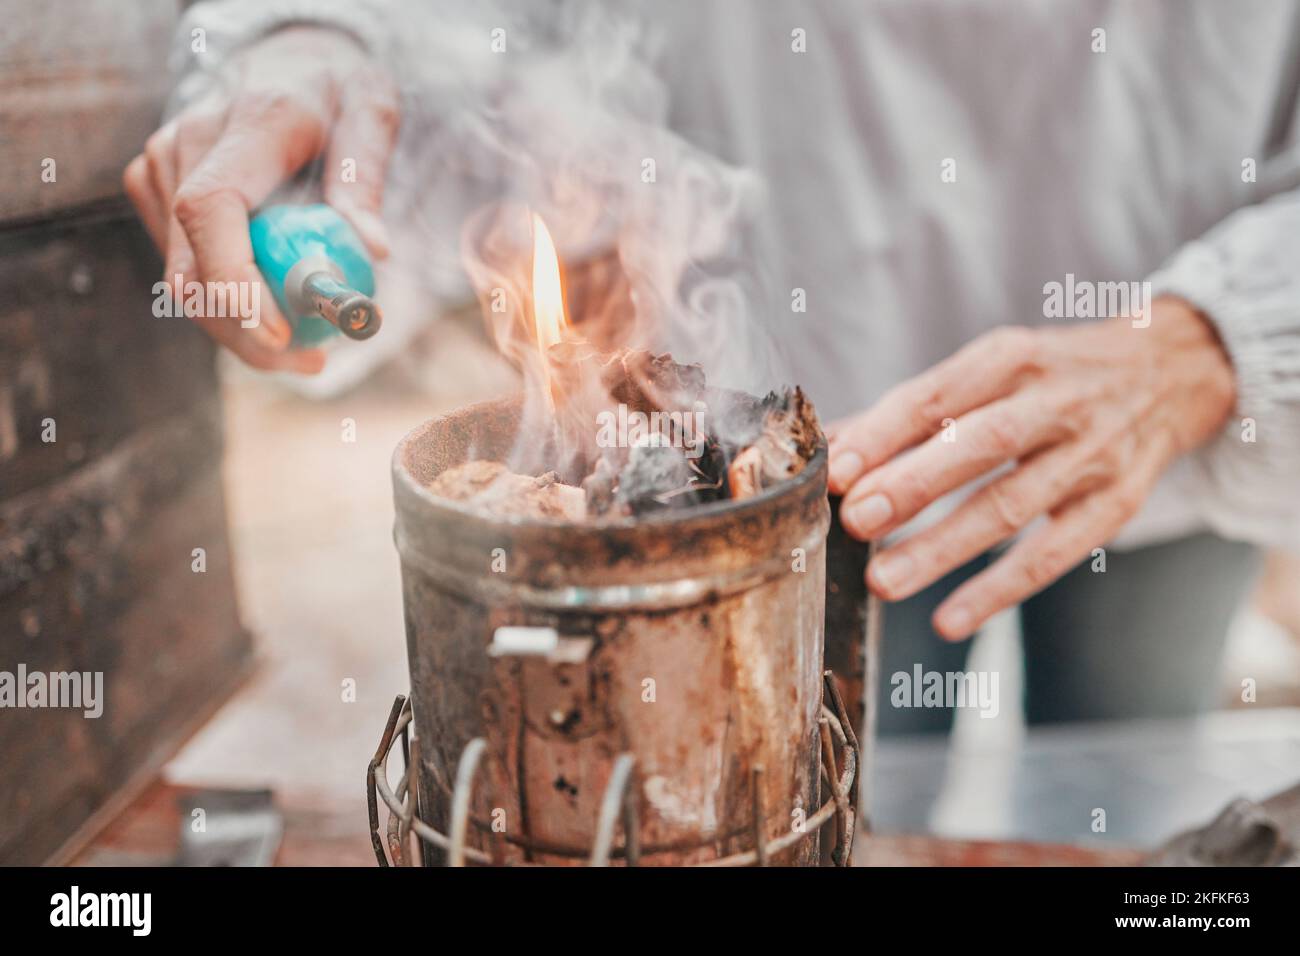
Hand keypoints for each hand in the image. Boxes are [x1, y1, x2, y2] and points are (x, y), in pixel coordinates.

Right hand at [124, 26, 398, 371]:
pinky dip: (227, 303)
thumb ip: (365, 180)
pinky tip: (277, 316)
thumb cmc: (337, 88)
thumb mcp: (371, 116)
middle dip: (247, 331)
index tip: (281, 333)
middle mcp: (185, 145)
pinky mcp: (155, 190)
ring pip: (183, 279)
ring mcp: (161, 167)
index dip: (236, 282)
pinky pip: (185, 267)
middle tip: (313, 362)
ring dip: (238, 330)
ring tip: (307, 352)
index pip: (211, 210)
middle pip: (192, 265)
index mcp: (244, 125)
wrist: (288, 56)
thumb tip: (373, 250)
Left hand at [827, 298, 1235, 639]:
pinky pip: (1053, 553)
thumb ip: (910, 411)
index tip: (839, 472)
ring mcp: (1092, 454)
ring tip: (884, 580)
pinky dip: (999, 588)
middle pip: (981, 444)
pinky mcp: (1116, 504)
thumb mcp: (991, 369)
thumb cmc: (1050, 376)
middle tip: (858, 521)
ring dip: (944, 546)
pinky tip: (949, 618)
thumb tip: (829, 445)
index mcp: (1012, 358)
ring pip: (1013, 504)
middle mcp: (1057, 401)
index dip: (886, 433)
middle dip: (915, 484)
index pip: (939, 394)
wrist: (1172, 369)